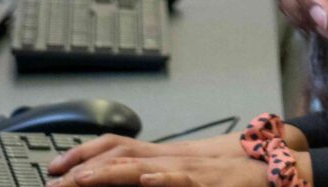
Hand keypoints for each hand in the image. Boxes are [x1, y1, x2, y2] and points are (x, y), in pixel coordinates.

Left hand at [48, 134, 293, 180]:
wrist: (272, 168)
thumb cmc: (231, 177)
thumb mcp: (187, 175)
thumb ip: (159, 177)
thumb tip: (136, 180)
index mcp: (163, 156)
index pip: (115, 147)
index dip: (82, 153)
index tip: (54, 167)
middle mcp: (170, 157)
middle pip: (118, 155)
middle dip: (83, 167)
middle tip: (54, 180)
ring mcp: (188, 167)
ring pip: (142, 165)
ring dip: (110, 172)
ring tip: (82, 180)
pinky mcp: (208, 180)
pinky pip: (180, 178)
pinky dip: (162, 179)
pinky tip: (146, 181)